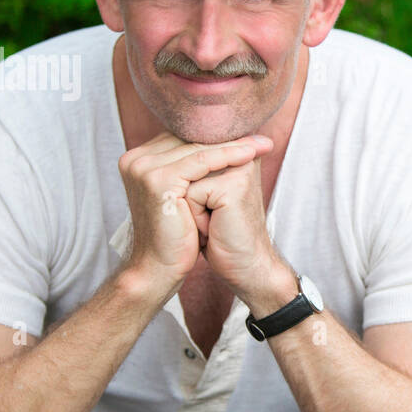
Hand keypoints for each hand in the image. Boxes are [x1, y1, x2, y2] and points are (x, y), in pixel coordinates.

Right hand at [116, 131, 273, 297]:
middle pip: (189, 139)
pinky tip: (249, 154)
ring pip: (197, 148)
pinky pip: (200, 161)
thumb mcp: (183, 195)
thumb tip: (224, 143)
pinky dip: (227, 156)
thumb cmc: (176, 235)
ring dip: (233, 144)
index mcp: (138, 159)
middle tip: (264, 137)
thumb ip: (191, 168)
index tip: (252, 136)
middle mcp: (135, 160)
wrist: (160, 267)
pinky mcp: (157, 181)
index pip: (182, 138)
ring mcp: (143, 169)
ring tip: (263, 144)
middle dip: (227, 137)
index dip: (216, 135)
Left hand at [184, 147, 297, 313]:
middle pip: (184, 163)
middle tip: (212, 217)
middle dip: (186, 195)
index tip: (209, 208)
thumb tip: (165, 146)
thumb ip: (194, 166)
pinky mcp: (235, 186)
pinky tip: (215, 228)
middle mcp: (241, 153)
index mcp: (236, 149)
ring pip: (185, 177)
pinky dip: (196, 217)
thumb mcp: (205, 194)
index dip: (185, 185)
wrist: (245, 266)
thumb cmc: (222, 233)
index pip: (188, 151)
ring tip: (213, 221)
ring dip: (189, 206)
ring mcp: (240, 168)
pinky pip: (192, 194)